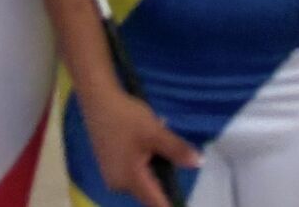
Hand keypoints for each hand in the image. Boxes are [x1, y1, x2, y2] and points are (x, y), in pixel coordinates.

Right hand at [79, 87, 200, 206]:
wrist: (99, 101)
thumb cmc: (127, 118)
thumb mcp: (156, 133)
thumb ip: (177, 150)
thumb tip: (198, 163)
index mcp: (130, 180)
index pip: (155, 203)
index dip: (170, 203)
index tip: (183, 201)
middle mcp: (119, 184)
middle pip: (149, 191)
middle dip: (164, 175)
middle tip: (168, 150)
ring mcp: (112, 176)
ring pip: (142, 179)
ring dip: (154, 165)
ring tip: (156, 140)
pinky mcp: (111, 166)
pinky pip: (133, 171)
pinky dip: (144, 160)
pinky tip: (147, 141)